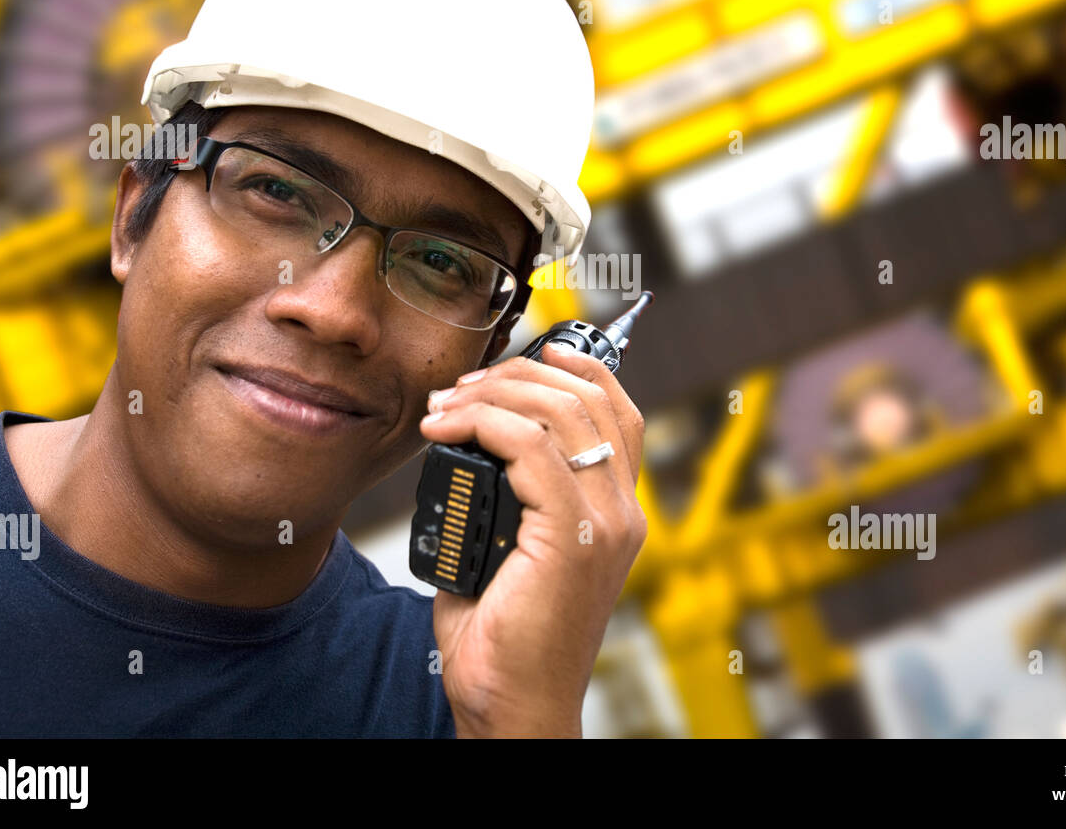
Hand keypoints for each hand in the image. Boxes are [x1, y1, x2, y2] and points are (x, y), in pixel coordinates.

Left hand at [419, 343, 646, 736]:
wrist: (512, 708)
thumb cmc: (505, 636)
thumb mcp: (514, 548)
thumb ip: (511, 493)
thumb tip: (469, 438)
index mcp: (617, 510)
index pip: (617, 408)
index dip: (575, 366)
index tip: (520, 358)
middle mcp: (623, 511)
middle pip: (588, 397)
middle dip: (519, 372)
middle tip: (462, 386)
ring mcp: (605, 524)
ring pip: (560, 413)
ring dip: (493, 394)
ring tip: (443, 407)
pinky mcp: (572, 540)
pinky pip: (530, 449)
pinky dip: (482, 425)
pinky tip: (444, 430)